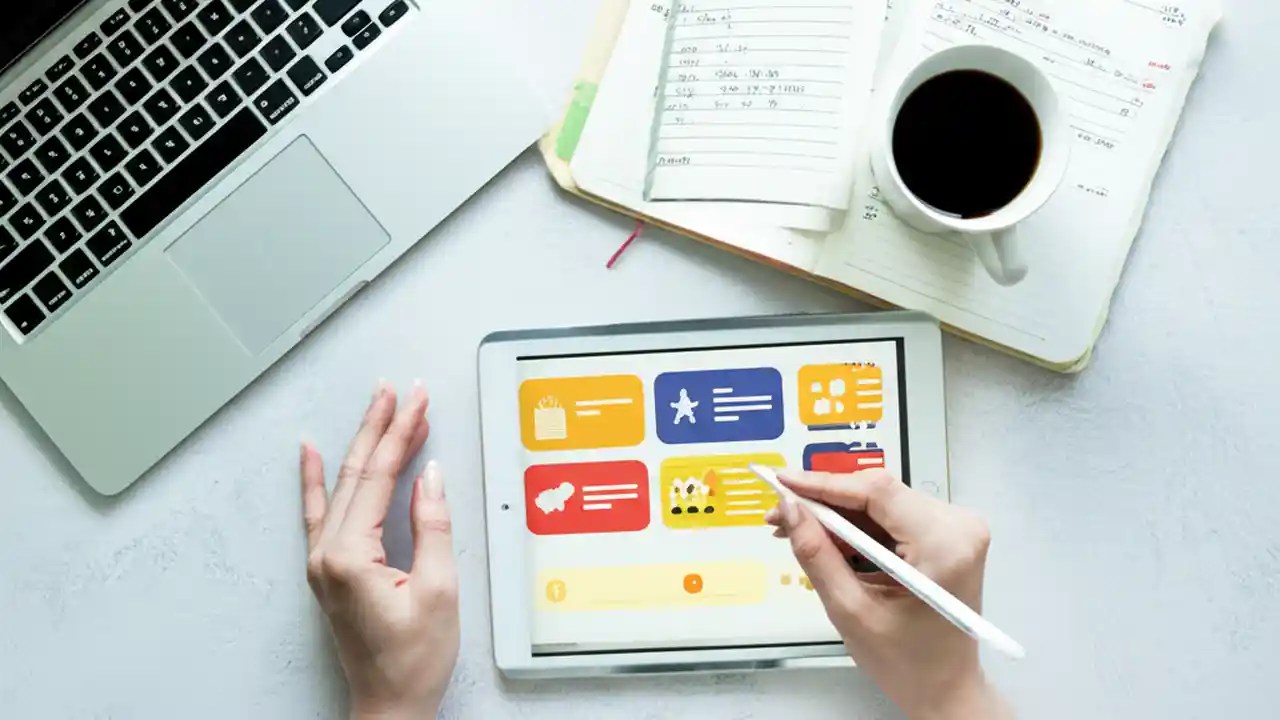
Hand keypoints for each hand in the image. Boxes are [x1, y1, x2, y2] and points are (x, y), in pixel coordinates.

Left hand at [299, 382, 459, 719]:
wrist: (388, 706)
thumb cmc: (413, 661)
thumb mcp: (438, 590)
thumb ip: (432, 526)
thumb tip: (429, 477)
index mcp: (351, 556)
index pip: (380, 478)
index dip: (402, 434)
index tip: (417, 402)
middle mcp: (327, 555)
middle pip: (357, 474)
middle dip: (382, 428)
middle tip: (401, 391)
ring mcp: (322, 563)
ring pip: (342, 487)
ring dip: (362, 445)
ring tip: (377, 408)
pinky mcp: (328, 571)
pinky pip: (317, 513)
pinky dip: (315, 480)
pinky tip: (312, 453)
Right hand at [766, 469, 1010, 719]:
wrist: (947, 687)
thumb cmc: (906, 662)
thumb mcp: (850, 611)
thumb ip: (817, 554)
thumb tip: (788, 508)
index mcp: (944, 546)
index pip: (877, 492)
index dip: (824, 483)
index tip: (781, 481)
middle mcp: (959, 526)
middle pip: (879, 493)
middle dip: (825, 501)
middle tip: (779, 513)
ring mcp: (957, 527)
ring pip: (882, 502)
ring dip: (837, 513)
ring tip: (793, 526)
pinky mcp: (947, 533)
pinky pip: (892, 516)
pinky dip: (857, 525)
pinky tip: (825, 536)